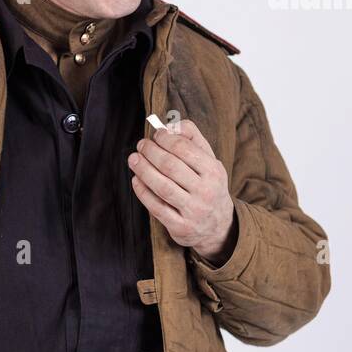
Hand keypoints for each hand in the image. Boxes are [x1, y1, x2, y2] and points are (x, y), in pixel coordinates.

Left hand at [127, 118, 235, 263]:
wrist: (218, 225)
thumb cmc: (208, 185)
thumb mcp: (209, 161)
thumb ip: (192, 139)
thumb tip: (171, 125)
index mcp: (214, 171)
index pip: (184, 149)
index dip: (165, 138)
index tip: (155, 134)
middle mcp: (206, 191)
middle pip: (170, 166)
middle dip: (151, 152)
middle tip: (141, 145)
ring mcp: (193, 211)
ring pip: (162, 187)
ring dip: (143, 170)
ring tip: (133, 159)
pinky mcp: (180, 226)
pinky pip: (156, 207)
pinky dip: (142, 191)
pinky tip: (135, 180)